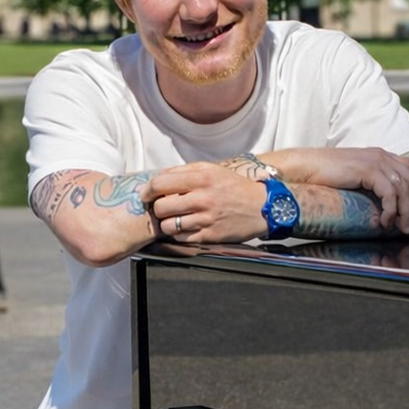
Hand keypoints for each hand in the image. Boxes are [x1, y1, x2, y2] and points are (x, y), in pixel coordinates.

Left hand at [144, 164, 279, 242]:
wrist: (262, 207)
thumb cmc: (234, 187)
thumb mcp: (212, 169)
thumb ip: (184, 171)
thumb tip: (158, 177)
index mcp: (201, 178)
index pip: (160, 184)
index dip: (147, 191)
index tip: (146, 195)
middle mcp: (202, 198)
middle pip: (160, 207)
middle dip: (157, 208)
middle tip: (163, 208)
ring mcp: (206, 219)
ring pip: (168, 226)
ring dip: (167, 223)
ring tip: (174, 219)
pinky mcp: (209, 236)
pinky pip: (181, 238)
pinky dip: (178, 234)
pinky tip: (185, 228)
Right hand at [269, 148, 408, 232]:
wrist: (304, 167)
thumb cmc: (324, 175)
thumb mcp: (354, 176)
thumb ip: (371, 182)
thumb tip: (384, 202)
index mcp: (381, 155)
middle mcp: (382, 155)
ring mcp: (376, 161)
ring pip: (405, 188)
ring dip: (407, 212)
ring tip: (403, 228)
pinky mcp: (368, 170)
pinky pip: (390, 193)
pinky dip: (391, 210)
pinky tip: (386, 222)